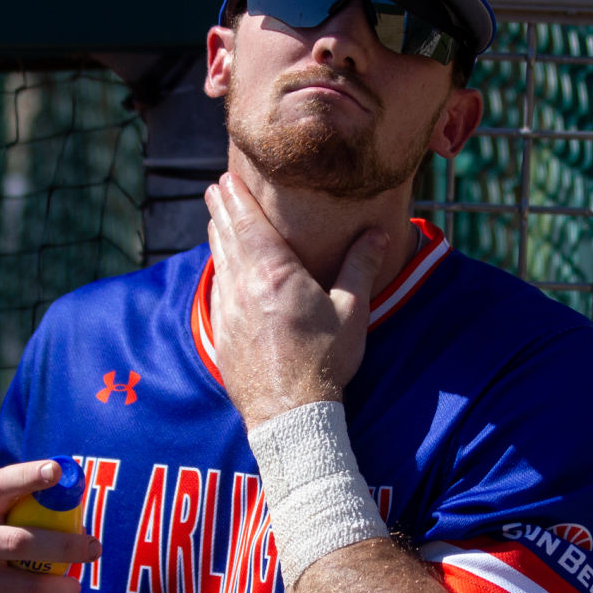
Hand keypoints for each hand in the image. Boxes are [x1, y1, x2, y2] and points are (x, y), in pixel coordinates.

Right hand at [0, 459, 100, 592]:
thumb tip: (65, 486)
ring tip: (73, 588)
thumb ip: (3, 503)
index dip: (30, 477)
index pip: (0, 485)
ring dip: (64, 589)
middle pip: (26, 543)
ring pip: (31, 589)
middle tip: (92, 548)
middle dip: (68, 547)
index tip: (57, 472)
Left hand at [203, 174, 387, 428]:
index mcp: (275, 274)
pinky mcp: (222, 334)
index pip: (247, 223)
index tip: (227, 178)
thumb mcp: (352, 313)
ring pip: (218, 262)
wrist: (291, 415)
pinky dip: (217, 270)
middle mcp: (243, 286)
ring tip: (215, 220)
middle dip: (221, 210)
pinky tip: (220, 269)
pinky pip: (216, 291)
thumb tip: (378, 233)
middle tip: (215, 189)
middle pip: (226, 237)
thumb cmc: (325, 363)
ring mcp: (228, 311)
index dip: (236, 198)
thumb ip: (361, 267)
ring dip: (216, 237)